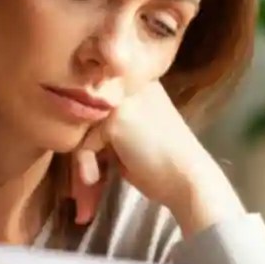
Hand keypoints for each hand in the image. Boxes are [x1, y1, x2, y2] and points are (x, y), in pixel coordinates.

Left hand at [70, 82, 243, 234]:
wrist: (188, 179)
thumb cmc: (163, 163)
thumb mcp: (134, 135)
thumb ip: (109, 125)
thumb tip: (76, 128)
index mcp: (142, 83)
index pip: (100, 98)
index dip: (90, 128)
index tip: (89, 154)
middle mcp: (133, 83)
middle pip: (89, 111)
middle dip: (85, 144)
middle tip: (87, 172)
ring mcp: (124, 99)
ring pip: (84, 127)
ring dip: (83, 157)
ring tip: (90, 180)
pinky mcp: (115, 119)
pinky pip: (85, 142)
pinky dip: (86, 164)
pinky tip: (94, 178)